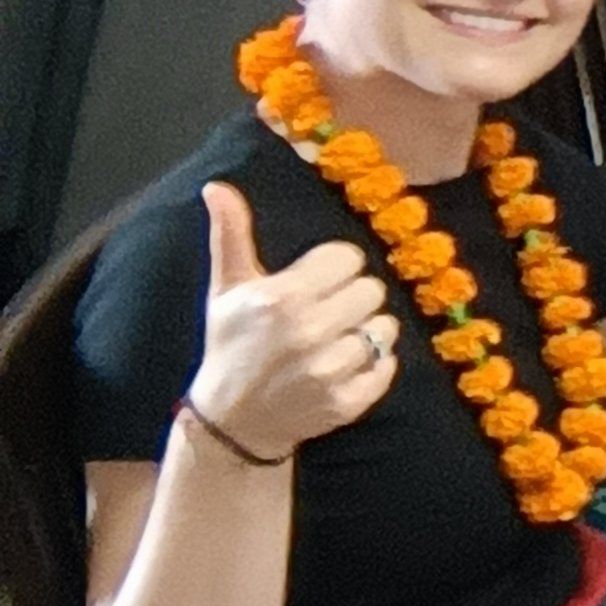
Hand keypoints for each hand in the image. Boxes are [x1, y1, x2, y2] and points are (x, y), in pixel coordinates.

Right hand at [183, 183, 399, 458]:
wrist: (234, 418)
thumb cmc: (230, 344)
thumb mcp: (226, 288)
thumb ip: (230, 235)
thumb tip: (217, 187)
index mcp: (282, 298)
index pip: (348, 258)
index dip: (337, 266)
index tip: (320, 279)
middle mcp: (308, 332)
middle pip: (372, 290)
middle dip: (355, 296)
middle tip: (331, 309)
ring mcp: (330, 370)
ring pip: (386, 328)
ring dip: (368, 329)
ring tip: (339, 336)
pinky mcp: (348, 401)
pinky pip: (388, 366)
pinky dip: (377, 364)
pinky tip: (350, 363)